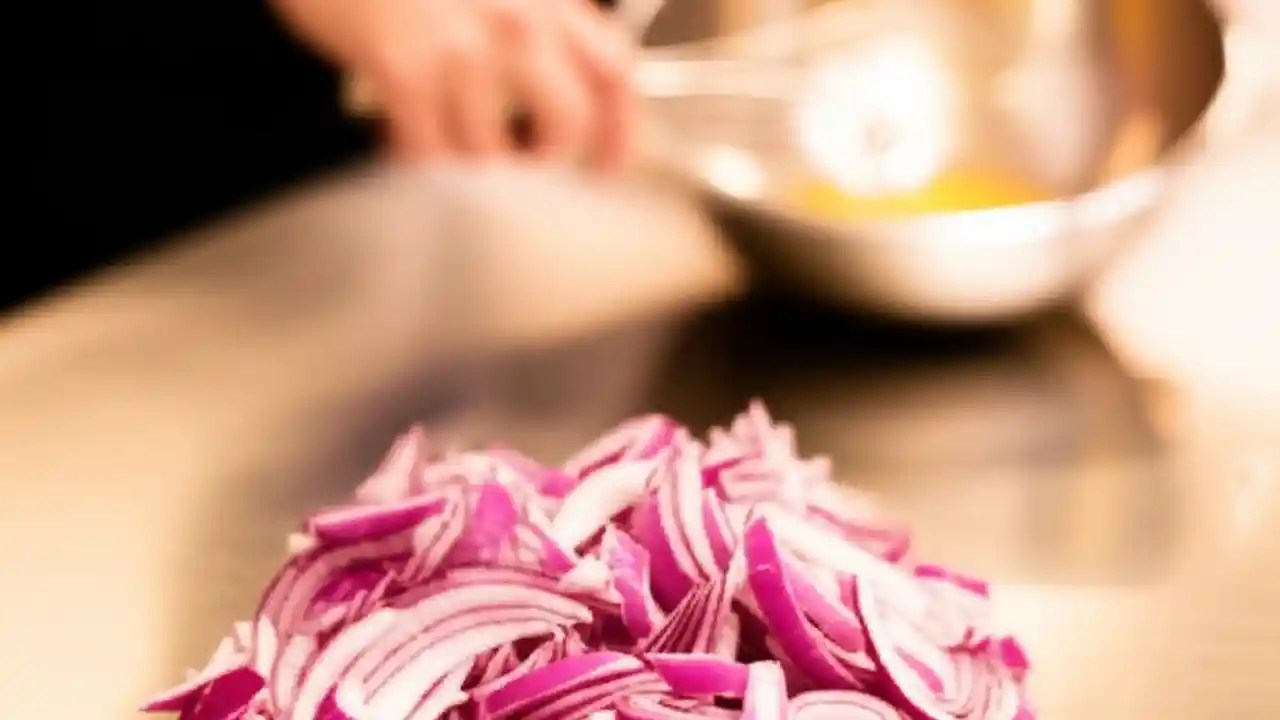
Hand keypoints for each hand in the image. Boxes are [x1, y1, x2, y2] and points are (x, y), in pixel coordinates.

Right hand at [273, 0, 637, 170]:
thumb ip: (546, 29)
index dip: (621, 132)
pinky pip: (428, 154)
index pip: (615, 74)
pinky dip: (413, 157)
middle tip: (515, 160)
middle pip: (567, 124)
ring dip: (463, 159)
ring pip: (491, 153)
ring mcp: (462, 48)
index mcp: (549, 0)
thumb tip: (576, 99)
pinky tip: (399, 133)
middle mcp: (517, 22)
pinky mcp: (406, 70)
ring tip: (437, 134)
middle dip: (541, 158)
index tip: (608, 168)